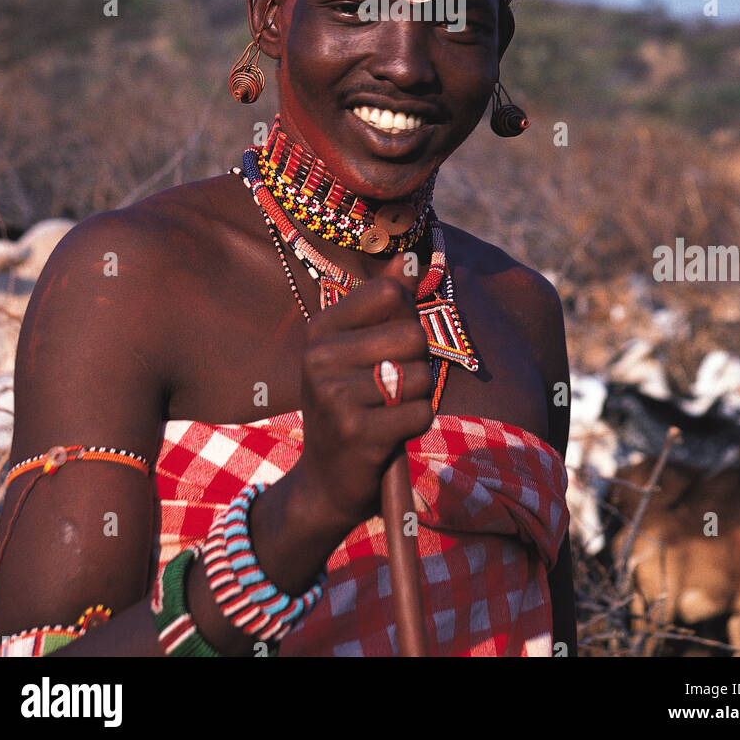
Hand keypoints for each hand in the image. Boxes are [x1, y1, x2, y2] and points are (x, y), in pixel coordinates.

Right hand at [294, 255, 432, 531]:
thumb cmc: (351, 406)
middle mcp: (319, 356)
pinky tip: (389, 435)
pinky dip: (415, 424)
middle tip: (391, 388)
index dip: (407, 319)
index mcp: (320, 328)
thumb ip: (385, 302)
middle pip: (413, 334)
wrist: (325, 482)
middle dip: (417, 363)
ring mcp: (333, 395)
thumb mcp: (357, 350)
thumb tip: (407, 257)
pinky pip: (420, 412)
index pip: (391, 294)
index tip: (387, 346)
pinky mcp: (356, 432)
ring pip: (420, 376)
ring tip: (388, 412)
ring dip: (417, 398)